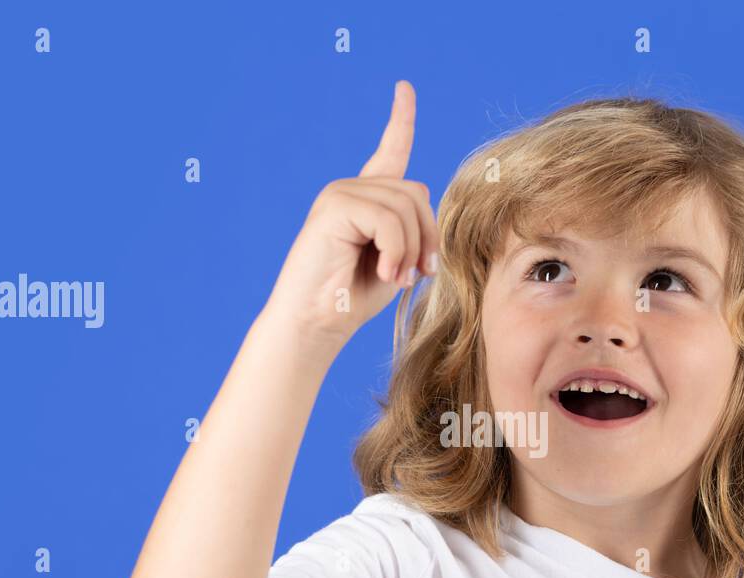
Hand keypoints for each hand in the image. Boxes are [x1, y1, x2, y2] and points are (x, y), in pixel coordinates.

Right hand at [262, 80, 438, 340]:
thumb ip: (412, 230)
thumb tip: (428, 212)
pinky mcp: (334, 206)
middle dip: (428, 236)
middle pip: (417, 193)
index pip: (389, 151)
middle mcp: (352, 189)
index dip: (400, 120)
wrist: (314, 323)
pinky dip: (396, 250)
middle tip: (419, 274)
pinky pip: (388, 220)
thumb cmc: (351, 299)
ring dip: (412, 249)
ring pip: (406, 207)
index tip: (404, 88)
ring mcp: (340, 193)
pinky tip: (384, 273)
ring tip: (397, 278)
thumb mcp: (395, 261)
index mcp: (367, 199)